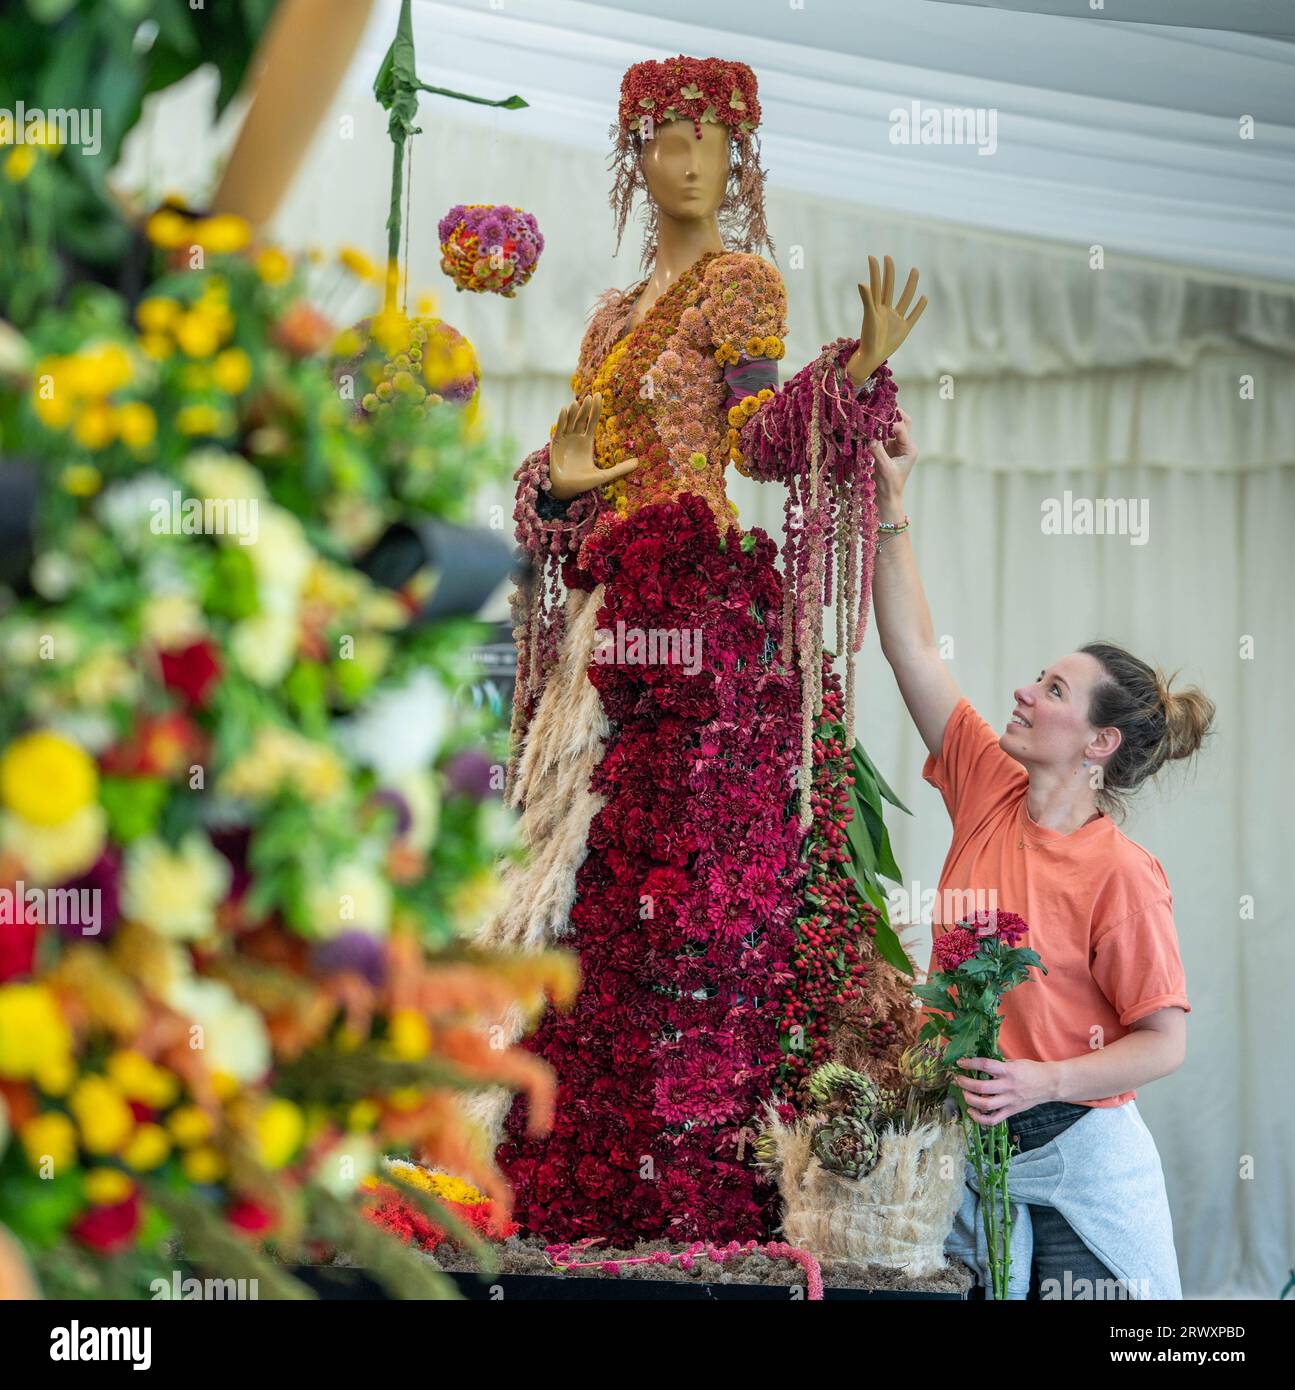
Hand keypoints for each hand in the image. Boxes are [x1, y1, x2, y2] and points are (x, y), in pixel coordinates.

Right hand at [549, 392, 638, 500]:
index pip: (592, 421)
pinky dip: (562, 420)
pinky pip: (559, 429)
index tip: (598, 395)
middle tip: (590, 397)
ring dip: (573, 412)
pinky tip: (565, 410)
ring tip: (577, 403)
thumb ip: (620, 469)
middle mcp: (576, 438)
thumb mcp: (604, 475)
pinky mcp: (556, 444)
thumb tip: (638, 462)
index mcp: (587, 442)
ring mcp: (565, 439)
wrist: (566, 490)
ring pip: (570, 422)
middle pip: (581, 419)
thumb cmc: (583, 483)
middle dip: (585, 408)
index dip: (595, 409)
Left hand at [847, 254, 925, 386]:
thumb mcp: (869, 317)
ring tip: (915, 270)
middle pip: (889, 288)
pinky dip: (919, 308)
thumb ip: (867, 299)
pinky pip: (913, 316)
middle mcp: (886, 311)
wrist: (872, 358)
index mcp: (876, 307)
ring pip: (905, 298)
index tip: (872, 257)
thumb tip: (862, 282)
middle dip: (889, 273)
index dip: (875, 271)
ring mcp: (895, 319)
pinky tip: (924, 297)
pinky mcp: (904, 329)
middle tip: (888, 257)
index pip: (876, 285)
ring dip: (910, 285)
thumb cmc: (868, 338)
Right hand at [867, 406, 915, 520]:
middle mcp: (905, 445)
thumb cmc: (889, 486)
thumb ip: (878, 452)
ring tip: (871, 414)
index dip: (890, 421)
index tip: (876, 418)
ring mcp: (896, 446)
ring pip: (893, 426)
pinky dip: (877, 429)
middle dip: (891, 414)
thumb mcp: (884, 469)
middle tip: (877, 408)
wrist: (887, 498)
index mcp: (909, 449)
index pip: (901, 428)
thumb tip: (870, 438)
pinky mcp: (887, 449)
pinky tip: (867, 426)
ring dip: (883, 420)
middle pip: (903, 421)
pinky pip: (883, 434)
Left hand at [952, 1055, 1057, 1126]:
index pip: (986, 1066)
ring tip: (964, 1092)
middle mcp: (1008, 1087)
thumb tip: (978, 1064)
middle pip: (982, 1087)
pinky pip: (993, 1119)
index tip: (960, 1062)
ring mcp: (1010, 1101)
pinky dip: (979, 1118)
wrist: (1049, 1084)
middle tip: (957, 1078)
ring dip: (969, 1099)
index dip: (971, 1063)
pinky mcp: (1011, 1111)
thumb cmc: (1031, 1070)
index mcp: (1009, 1071)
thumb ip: (998, 1064)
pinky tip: (971, 1111)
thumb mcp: (1015, 1062)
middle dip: (965, 1082)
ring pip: (985, 1104)